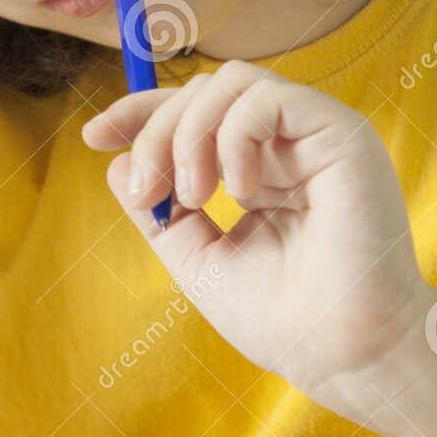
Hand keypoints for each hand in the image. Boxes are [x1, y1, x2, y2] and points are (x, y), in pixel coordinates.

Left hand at [81, 59, 430, 419]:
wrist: (343, 354)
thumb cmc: (282, 318)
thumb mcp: (197, 258)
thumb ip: (159, 209)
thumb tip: (118, 160)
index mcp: (263, 173)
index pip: (196, 115)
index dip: (141, 114)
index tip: (94, 136)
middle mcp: (291, 147)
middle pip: (205, 91)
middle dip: (157, 130)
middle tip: (150, 192)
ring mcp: (317, 136)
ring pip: (231, 82)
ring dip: (189, 132)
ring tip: (194, 196)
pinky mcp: (342, 134)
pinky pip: (266, 96)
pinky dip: (233, 136)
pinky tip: (241, 190)